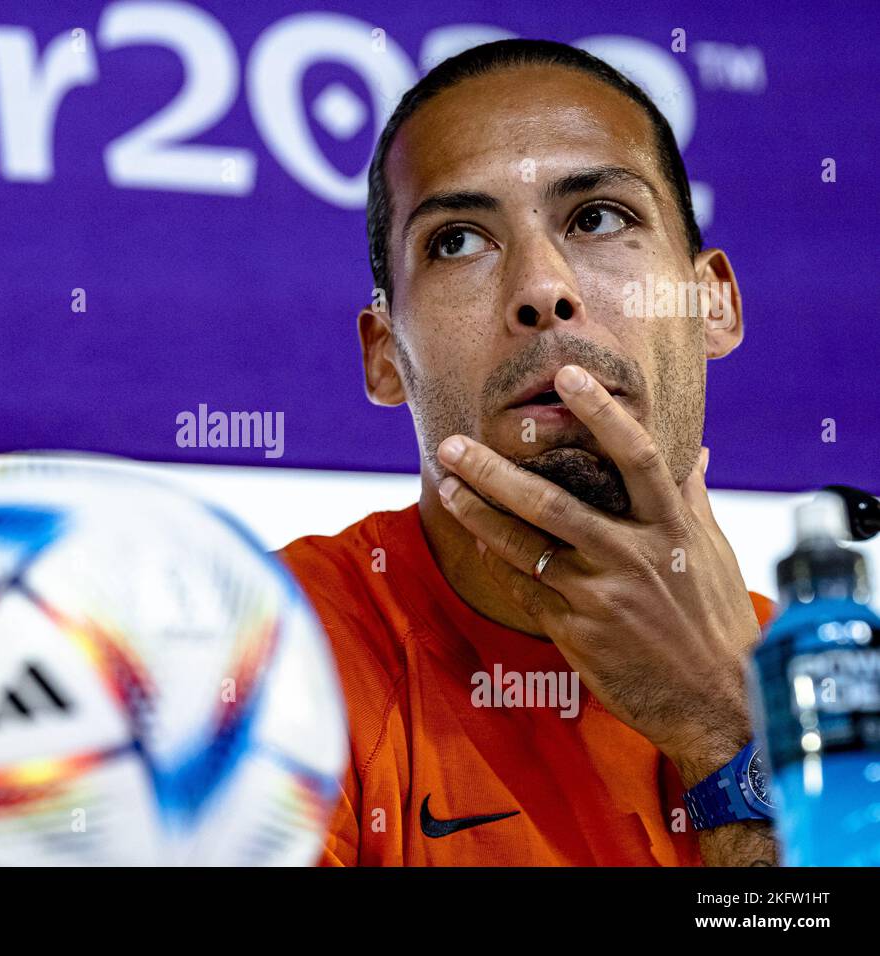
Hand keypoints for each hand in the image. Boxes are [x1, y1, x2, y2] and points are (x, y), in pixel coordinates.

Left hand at [435, 364, 761, 778]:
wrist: (719, 702)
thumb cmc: (717, 621)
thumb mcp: (715, 553)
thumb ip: (692, 499)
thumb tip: (697, 450)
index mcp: (672, 527)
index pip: (637, 455)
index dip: (603, 413)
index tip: (569, 375)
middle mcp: (635, 555)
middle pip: (552, 500)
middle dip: (494, 471)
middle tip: (453, 444)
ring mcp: (602, 595)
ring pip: (524, 545)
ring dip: (478, 514)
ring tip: (447, 487)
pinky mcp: (578, 631)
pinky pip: (524, 588)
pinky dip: (497, 562)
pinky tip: (475, 541)